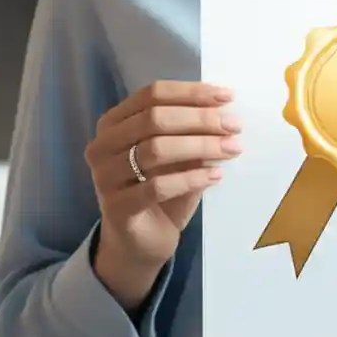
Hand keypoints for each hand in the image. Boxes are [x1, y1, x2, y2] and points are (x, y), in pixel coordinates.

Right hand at [83, 80, 240, 309]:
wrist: (138, 243)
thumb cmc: (160, 191)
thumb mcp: (177, 156)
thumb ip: (190, 133)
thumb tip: (224, 112)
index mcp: (113, 123)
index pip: (152, 94)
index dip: (191, 93)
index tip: (226, 96)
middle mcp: (102, 145)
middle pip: (154, 118)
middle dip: (199, 119)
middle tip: (234, 125)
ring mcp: (105, 177)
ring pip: (156, 149)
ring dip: (200, 146)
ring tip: (232, 149)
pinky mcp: (117, 208)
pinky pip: (158, 186)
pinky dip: (191, 178)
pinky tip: (215, 176)